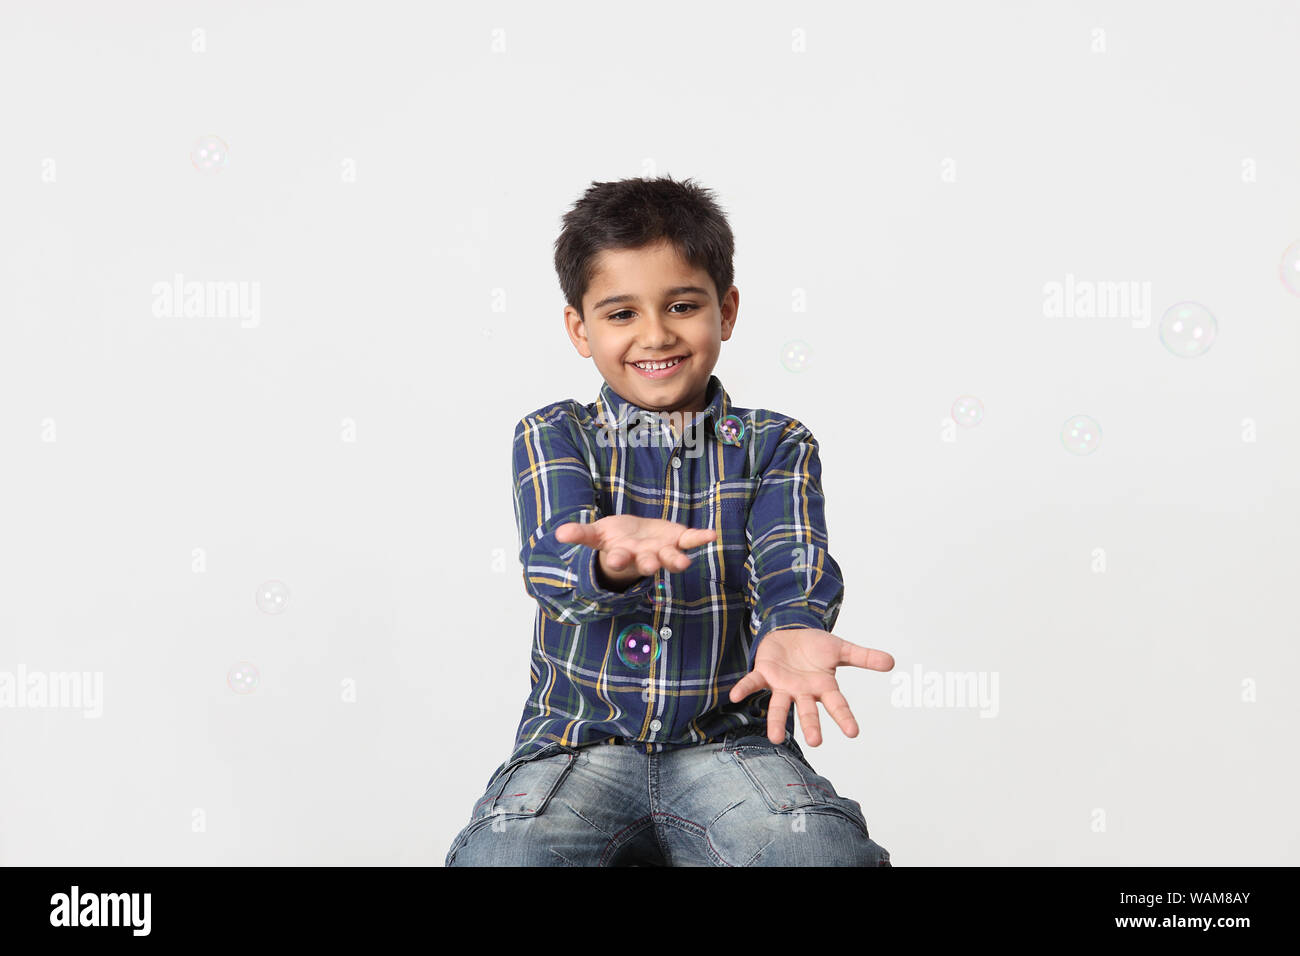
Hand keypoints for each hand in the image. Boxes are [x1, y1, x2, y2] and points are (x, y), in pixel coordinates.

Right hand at [554, 515, 716, 584]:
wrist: (635, 540)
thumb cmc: (614, 539)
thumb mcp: (595, 535)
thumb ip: (580, 534)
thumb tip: (559, 534)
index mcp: (622, 556)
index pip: (617, 559)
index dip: (616, 560)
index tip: (613, 560)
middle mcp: (643, 558)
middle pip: (646, 563)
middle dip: (648, 564)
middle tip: (650, 566)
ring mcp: (662, 551)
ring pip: (669, 558)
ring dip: (676, 560)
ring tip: (683, 563)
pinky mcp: (677, 540)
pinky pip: (690, 541)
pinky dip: (699, 538)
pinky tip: (710, 535)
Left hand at [727, 628, 894, 746]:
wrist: (790, 633)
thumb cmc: (815, 647)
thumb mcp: (841, 649)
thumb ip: (864, 658)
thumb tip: (892, 662)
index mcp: (822, 686)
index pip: (836, 705)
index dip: (844, 718)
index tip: (854, 732)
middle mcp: (802, 691)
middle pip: (807, 711)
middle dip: (810, 726)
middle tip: (816, 743)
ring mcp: (782, 685)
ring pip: (779, 706)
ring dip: (776, 721)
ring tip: (774, 738)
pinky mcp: (764, 674)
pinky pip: (752, 683)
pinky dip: (744, 689)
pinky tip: (733, 696)